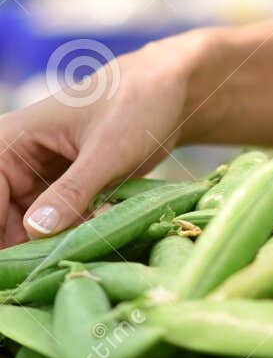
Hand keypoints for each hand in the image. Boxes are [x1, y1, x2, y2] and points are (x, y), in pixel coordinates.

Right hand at [0, 32, 206, 245]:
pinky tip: (103, 221)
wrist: (171, 91)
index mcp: (12, 142)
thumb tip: (35, 230)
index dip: (0, 236)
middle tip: (66, 255)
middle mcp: (16, 164)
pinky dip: (75, 235)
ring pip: (29, 233)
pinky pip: (55, 229)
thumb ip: (72, 190)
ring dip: (57, 243)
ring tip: (95, 228)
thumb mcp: (108, 148)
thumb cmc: (137, 102)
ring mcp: (39, 182)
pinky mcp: (63, 195)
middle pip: (3, 225)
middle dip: (31, 247)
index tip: (19, 265)